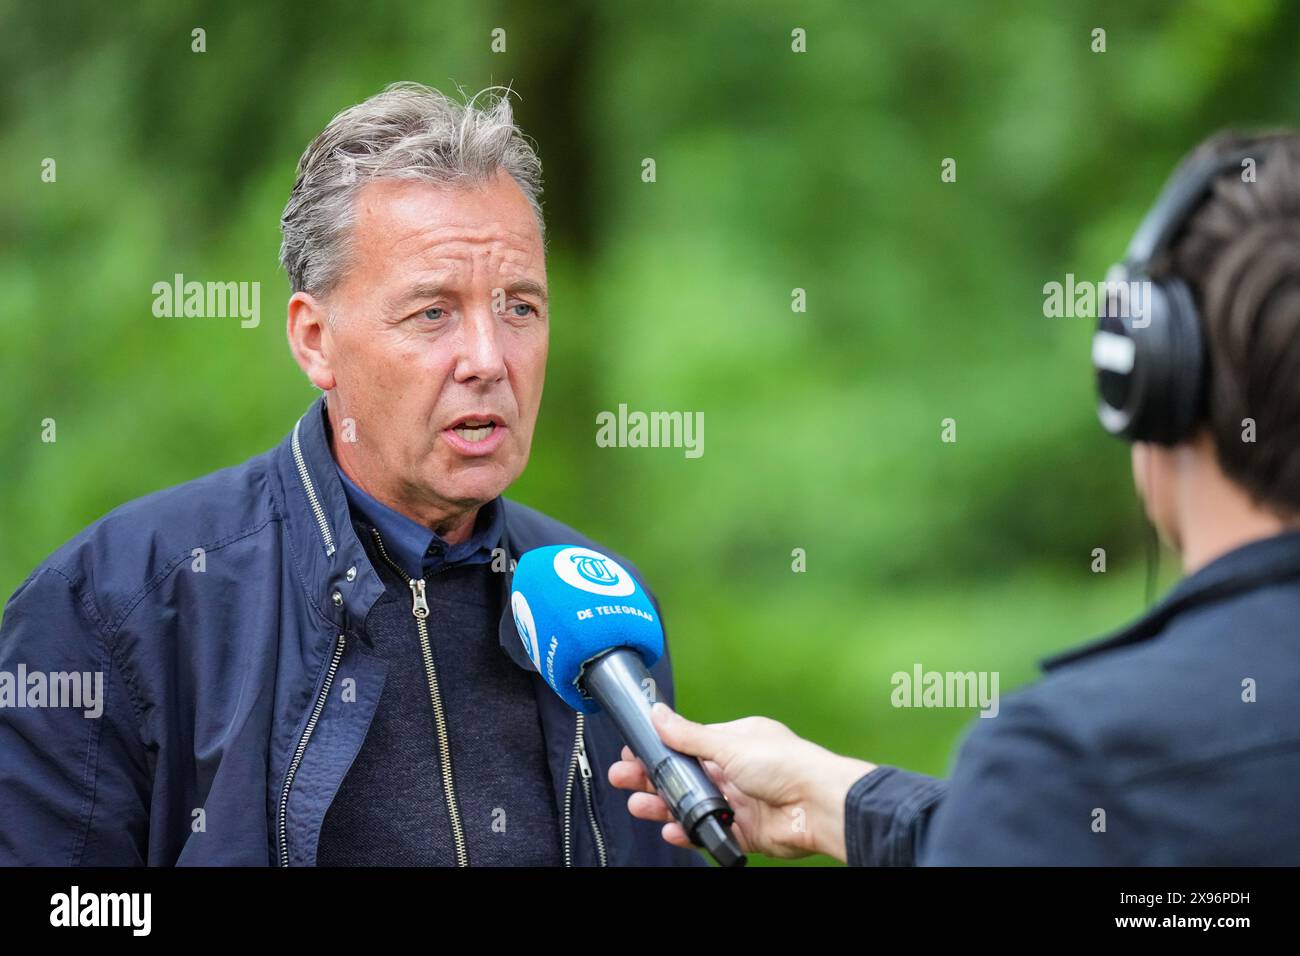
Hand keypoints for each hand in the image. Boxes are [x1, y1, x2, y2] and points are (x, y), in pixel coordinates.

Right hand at [607, 702, 876, 861]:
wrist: (818, 805)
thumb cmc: (786, 764)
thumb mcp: (729, 743)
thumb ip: (689, 735)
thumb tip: (658, 714)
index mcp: (734, 742)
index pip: (688, 744)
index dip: (660, 749)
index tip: (633, 752)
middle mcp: (735, 770)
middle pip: (684, 776)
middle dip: (652, 777)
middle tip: (622, 778)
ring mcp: (738, 801)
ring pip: (692, 804)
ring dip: (664, 805)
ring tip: (639, 805)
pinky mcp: (743, 830)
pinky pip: (709, 831)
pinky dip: (689, 830)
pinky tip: (672, 829)